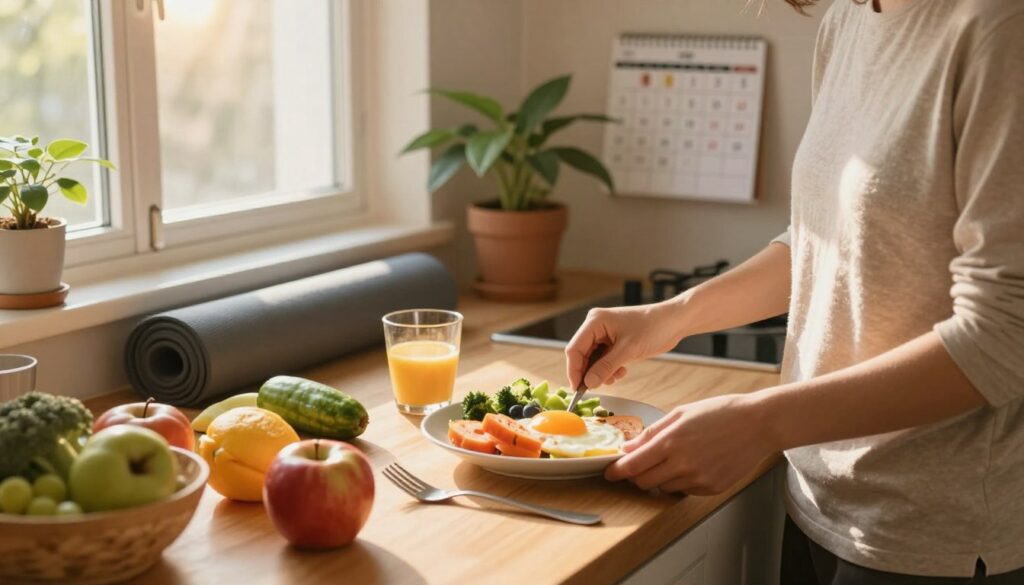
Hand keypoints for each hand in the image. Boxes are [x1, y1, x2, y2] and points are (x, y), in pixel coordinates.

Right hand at [565, 302, 688, 388]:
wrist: (674, 322)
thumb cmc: (653, 328)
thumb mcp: (628, 350)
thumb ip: (606, 367)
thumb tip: (588, 383)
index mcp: (595, 322)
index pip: (574, 349)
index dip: (574, 370)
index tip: (577, 389)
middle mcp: (596, 326)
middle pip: (581, 355)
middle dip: (589, 373)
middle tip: (595, 388)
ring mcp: (605, 334)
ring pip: (592, 360)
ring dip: (601, 372)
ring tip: (616, 376)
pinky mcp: (614, 342)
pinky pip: (603, 360)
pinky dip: (609, 369)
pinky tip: (622, 371)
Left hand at [604, 393, 775, 494]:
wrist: (758, 424)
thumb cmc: (720, 412)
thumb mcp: (681, 414)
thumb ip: (652, 433)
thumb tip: (628, 447)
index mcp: (671, 442)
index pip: (632, 466)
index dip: (616, 471)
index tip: (609, 472)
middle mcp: (682, 465)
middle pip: (644, 482)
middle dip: (637, 475)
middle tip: (641, 464)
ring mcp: (698, 479)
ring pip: (664, 488)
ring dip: (660, 478)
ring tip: (675, 458)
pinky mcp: (711, 488)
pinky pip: (685, 491)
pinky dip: (682, 481)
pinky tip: (694, 464)